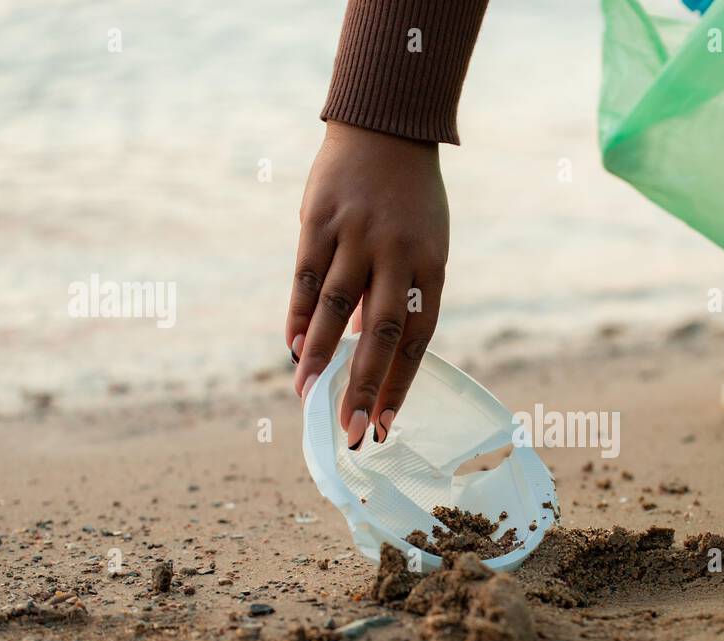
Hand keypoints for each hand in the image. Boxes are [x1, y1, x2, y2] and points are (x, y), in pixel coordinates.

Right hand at [287, 121, 448, 447]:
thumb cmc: (409, 199)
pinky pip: (306, 275)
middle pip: (381, 332)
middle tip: (351, 431)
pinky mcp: (320, 218)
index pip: (417, 339)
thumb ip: (397, 295)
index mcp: (431, 267)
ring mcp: (357, 235)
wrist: (386, 126)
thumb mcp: (421, 245)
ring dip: (321, 356)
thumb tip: (363, 349)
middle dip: (365, 386)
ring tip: (308, 396)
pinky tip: (292, 348)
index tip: (384, 426)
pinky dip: (298, 314)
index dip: (399, 385)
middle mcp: (397, 254)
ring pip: (336, 307)